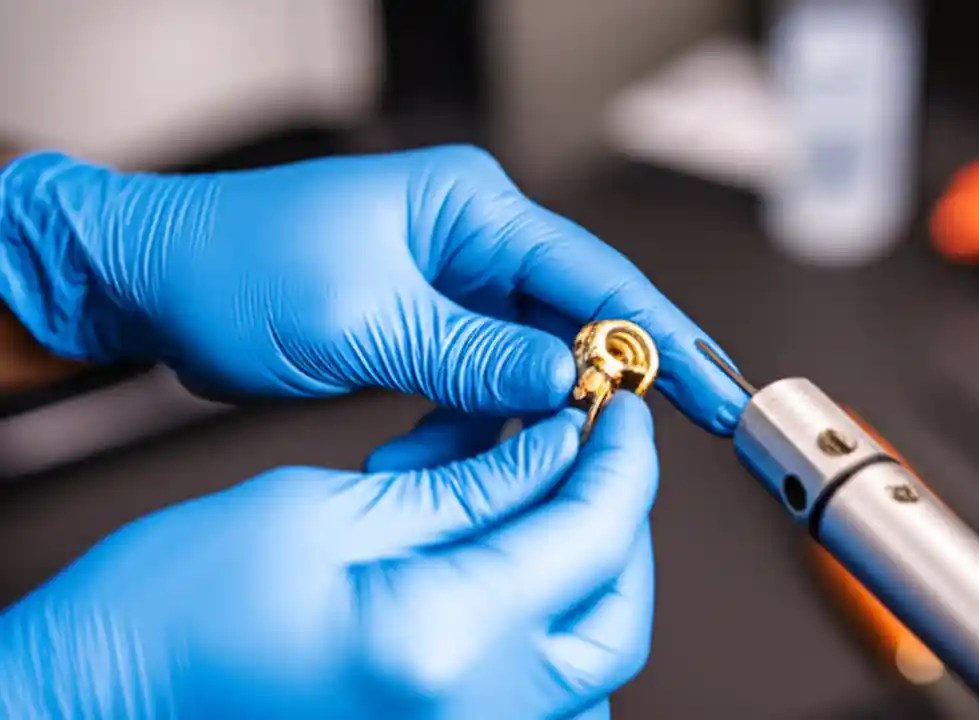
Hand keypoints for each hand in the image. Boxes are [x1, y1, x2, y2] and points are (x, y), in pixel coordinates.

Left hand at [0, 148, 745, 431]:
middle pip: (576, 318)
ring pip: (530, 361)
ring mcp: (450, 285)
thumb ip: (470, 353)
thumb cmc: (231, 267)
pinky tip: (445, 452)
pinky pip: (483, 382)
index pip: (593, 276)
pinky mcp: (427, 327)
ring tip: (494, 458)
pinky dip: (477, 427)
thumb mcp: (361, 317)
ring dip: (526, 418)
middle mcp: (470, 239)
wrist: (150, 280)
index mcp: (468, 207)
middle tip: (653, 438)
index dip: (662, 337)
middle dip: (611, 384)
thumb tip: (564, 379)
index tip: (713, 386)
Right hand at [0, 397, 655, 718]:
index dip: (622, 460)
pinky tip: (501, 559)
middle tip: (591, 449)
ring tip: (538, 496)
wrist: (103, 697)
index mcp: (441, 644)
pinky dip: (548, 623)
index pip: (591, 538)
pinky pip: (545, 697)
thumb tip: (558, 445)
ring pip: (590, 663)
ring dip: (586, 571)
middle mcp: (475, 717)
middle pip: (617, 617)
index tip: (617, 410)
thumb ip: (466, 485)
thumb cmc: (172, 607)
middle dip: (619, 521)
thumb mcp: (328, 507)